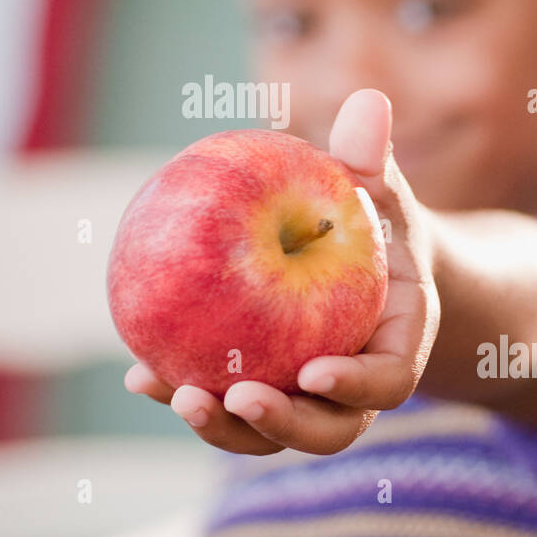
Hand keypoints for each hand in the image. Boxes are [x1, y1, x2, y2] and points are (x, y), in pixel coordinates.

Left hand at [124, 88, 440, 454]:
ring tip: (170, 392)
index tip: (313, 373)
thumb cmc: (378, 223)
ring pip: (271, 434)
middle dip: (280, 425)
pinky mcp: (267, 393)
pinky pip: (228, 402)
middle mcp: (355, 388)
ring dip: (222, 427)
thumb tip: (367, 102)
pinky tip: (138, 372)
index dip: (354, 387)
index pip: (387, 381)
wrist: (372, 267)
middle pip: (326, 430)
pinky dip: (184, 392)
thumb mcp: (380, 191)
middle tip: (235, 399)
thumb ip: (371, 160)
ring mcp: (308, 401)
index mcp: (398, 347)